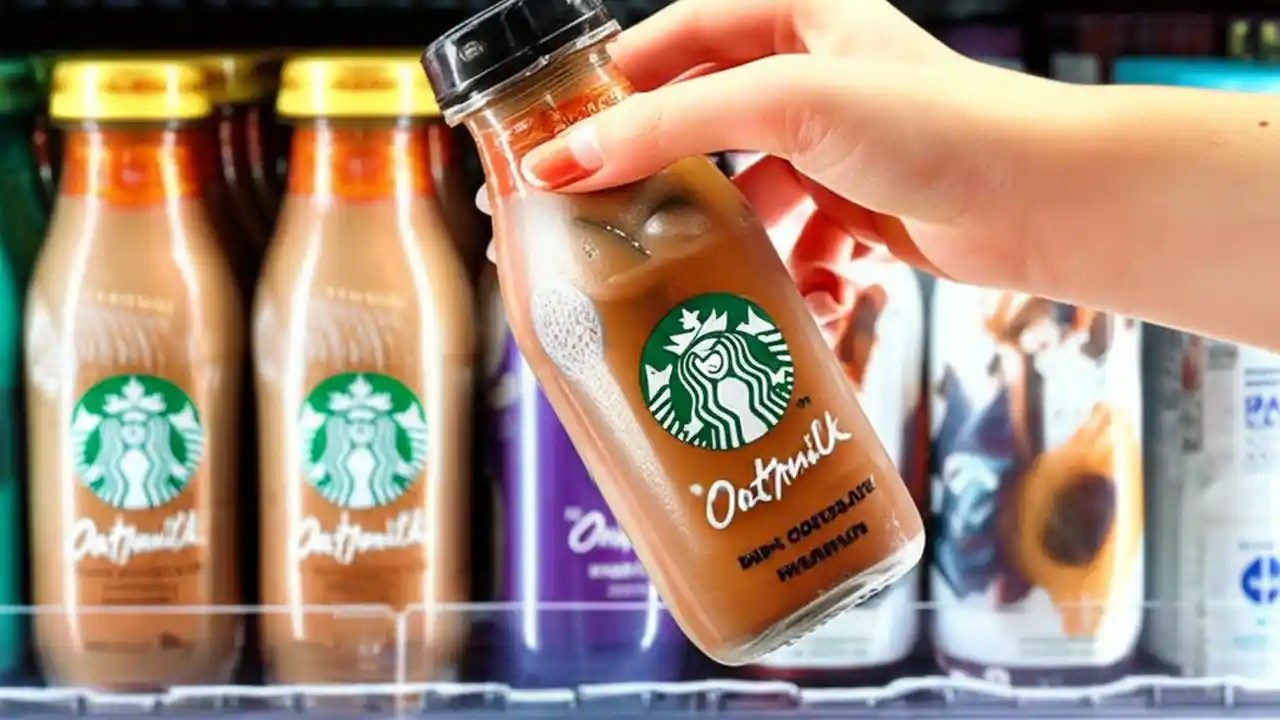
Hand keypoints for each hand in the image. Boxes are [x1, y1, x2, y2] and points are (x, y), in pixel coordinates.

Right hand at [516, 0, 1075, 290]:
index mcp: (794, 19)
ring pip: (749, 197)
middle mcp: (813, 77)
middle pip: (703, 123)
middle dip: (665, 177)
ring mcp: (836, 148)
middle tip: (608, 222)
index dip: (613, 86)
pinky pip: (799, 245)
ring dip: (735, 243)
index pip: (675, 38)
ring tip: (709, 279)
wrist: (1047, 202)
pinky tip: (812, 294)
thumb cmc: (939, 125)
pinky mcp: (860, 211)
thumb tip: (569, 157)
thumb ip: (672, 123)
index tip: (557, 139)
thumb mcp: (789, 102)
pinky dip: (796, 276)